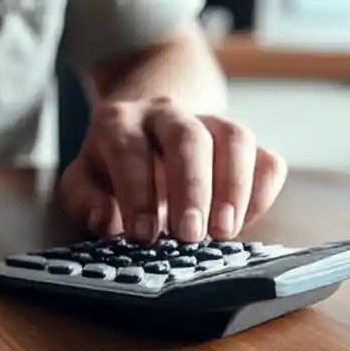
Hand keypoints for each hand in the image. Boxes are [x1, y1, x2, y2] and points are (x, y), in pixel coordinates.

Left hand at [57, 97, 287, 242]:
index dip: (137, 193)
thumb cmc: (111, 166)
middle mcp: (166, 114)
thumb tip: (106, 221)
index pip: (129, 150)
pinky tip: (243, 221)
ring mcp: (209, 122)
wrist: (143, 127)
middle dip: (192, 189)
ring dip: (234, 187)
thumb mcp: (83, 181)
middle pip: (187, 138)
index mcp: (119, 123)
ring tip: (224, 231)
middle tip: (190, 235)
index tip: (143, 234)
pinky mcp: (241, 143)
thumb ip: (85, 201)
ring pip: (234, 138)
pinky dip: (261, 191)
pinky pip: (266, 158)